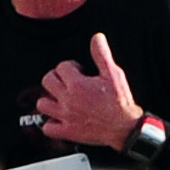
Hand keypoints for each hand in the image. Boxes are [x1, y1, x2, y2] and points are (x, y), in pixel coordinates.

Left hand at [36, 34, 144, 148]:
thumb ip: (102, 55)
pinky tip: (60, 119)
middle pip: (47, 81)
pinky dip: (51, 123)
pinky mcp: (68, 131)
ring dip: (50, 100)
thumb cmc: (121, 103)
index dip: (71, 67)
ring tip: (61, 99)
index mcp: (77, 84)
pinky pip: (48, 128)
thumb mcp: (114, 75)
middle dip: (57, 79)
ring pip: (42, 104)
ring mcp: (66, 116)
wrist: (127, 128)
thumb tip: (97, 38)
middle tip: (69, 83)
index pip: (61, 67)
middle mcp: (68, 100)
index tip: (80, 71)